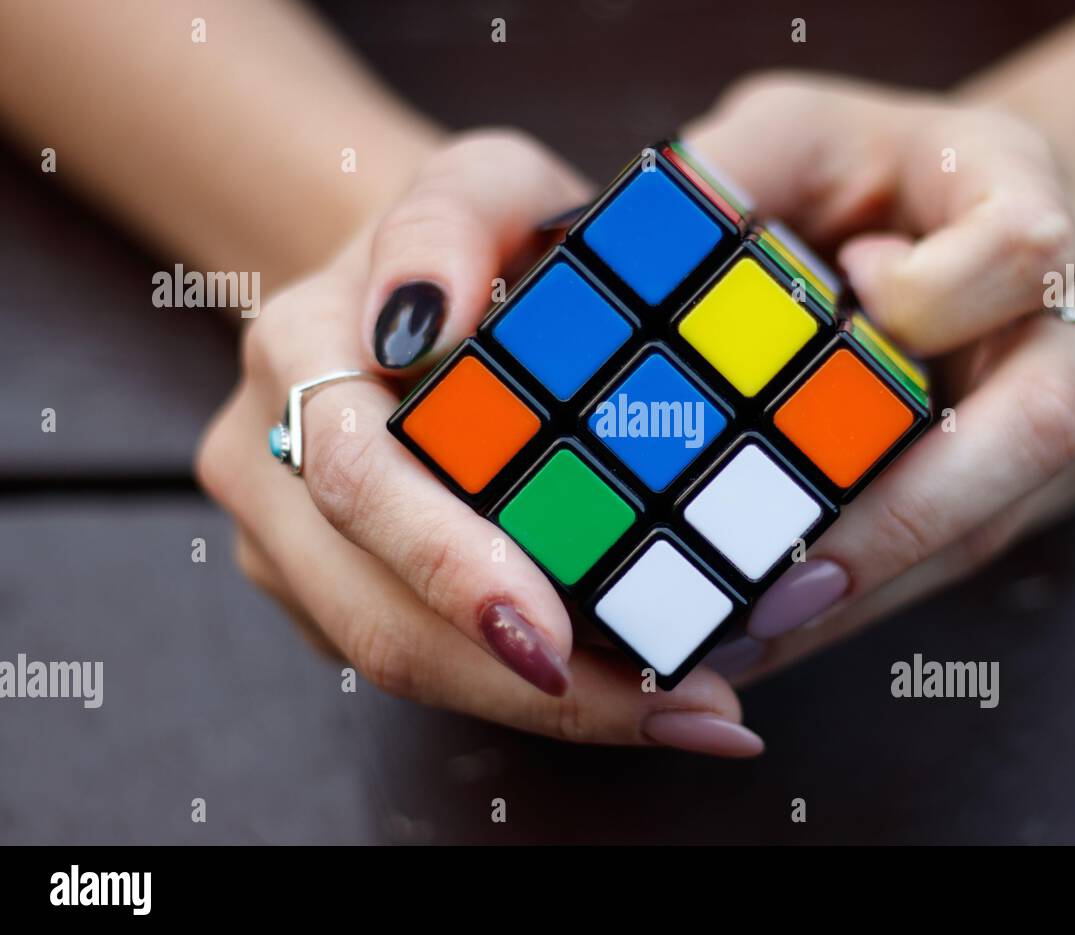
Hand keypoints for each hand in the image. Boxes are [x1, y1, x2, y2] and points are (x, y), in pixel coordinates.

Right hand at [197, 129, 762, 756]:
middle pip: (377, 611)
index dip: (457, 570)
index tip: (559, 641)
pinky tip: (629, 693)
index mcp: (300, 351)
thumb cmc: (475, 237)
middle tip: (685, 711)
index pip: (366, 483)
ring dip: (544, 709)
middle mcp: (266, 453)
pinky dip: (516, 688)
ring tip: (687, 716)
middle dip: (527, 682)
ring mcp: (284, 534)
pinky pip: (413, 659)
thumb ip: (449, 220)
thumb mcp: (480, 183)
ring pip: (394, 658)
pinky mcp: (321, 585)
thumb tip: (423, 322)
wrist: (418, 289)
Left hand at [682, 72, 1074, 678]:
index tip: (855, 290)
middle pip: (1038, 428)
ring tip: (752, 632)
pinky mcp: (1030, 483)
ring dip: (870, 588)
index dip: (934, 292)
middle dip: (902, 518)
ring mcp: (1069, 412)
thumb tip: (626, 242)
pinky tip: (775, 626)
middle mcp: (1074, 318)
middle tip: (779, 587)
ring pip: (995, 521)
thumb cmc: (883, 166)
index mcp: (1028, 199)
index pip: (1022, 248)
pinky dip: (864, 596)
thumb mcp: (807, 130)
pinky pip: (959, 555)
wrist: (990, 209)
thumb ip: (736, 168)